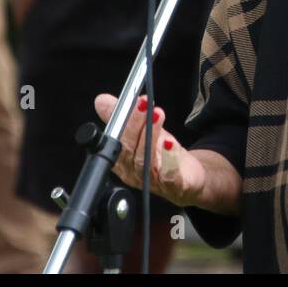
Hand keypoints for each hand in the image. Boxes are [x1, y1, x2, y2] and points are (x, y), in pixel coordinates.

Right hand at [94, 94, 206, 208]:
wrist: (186, 177)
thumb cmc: (159, 154)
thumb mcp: (142, 131)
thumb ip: (122, 116)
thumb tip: (101, 100)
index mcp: (121, 160)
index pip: (113, 143)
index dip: (118, 123)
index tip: (125, 102)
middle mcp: (133, 172)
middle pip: (128, 150)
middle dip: (135, 124)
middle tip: (142, 103)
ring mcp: (152, 181)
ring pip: (145, 160)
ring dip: (150, 134)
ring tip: (157, 114)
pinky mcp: (173, 185)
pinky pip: (168, 174)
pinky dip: (169, 157)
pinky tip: (170, 142)